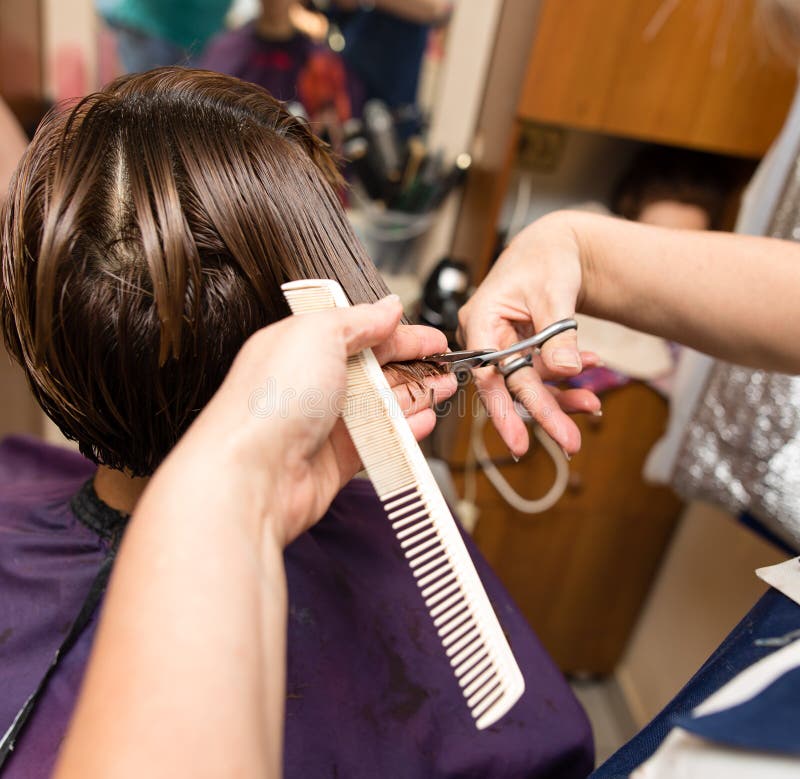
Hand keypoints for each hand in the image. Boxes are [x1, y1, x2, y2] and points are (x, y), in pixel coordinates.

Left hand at [176, 296, 455, 546]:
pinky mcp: (337, 459)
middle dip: (414, 365)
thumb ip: (357, 319)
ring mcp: (325, 423)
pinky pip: (381, 440)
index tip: (432, 338)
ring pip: (382, 406)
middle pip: (375, 370)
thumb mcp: (316, 334)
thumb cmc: (268, 402)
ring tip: (446, 388)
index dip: (400, 334)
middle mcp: (312, 383)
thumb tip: (387, 308)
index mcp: (301, 346)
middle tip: (446, 364)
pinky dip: (406, 430)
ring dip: (417, 395)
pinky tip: (425, 421)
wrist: (252, 473)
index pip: (361, 334)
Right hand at [458, 212, 599, 456]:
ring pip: (527, 386)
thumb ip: (557, 333)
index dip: (504, 410)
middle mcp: (484, 338)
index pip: (490, 373)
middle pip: (510, 387)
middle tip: (570, 443)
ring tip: (593, 405)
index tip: (521, 444)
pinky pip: (540, 376)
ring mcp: (501, 347)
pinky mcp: (519, 352)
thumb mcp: (555, 291)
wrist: (555, 247)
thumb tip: (566, 370)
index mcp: (480, 319)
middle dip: (543, 413)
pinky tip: (591, 376)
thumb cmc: (547, 258)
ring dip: (561, 398)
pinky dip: (566, 381)